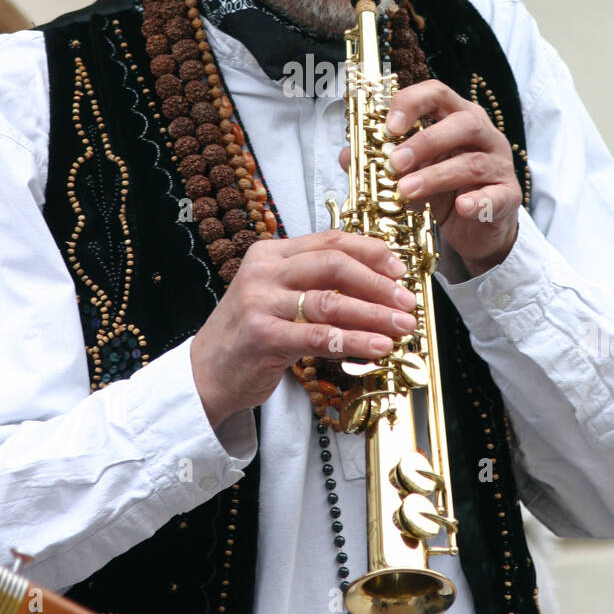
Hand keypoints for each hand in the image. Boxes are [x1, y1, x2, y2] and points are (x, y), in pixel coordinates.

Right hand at [189, 231, 417, 428]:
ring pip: (331, 301)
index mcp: (270, 254)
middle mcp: (264, 272)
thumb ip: (316, 284)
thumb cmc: (251, 335)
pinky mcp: (263, 337)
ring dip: (374, 314)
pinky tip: (378, 347)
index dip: (371, 252)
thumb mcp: (278, 296)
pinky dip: (355, 341)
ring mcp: (260, 303)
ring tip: (402, 326)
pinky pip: (319, 336)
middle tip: (406, 301)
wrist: (207, 372)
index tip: (399, 269)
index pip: (330, 241)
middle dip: (378, 283)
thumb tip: (377, 284)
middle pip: (334, 265)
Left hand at [339, 79, 520, 277]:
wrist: (478, 229)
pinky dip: (478, 201)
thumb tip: (346, 155)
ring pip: (472, 162)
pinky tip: (461, 208)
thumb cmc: (445, 191)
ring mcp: (500, 165)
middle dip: (425, 142)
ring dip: (436, 176)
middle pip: (463, 124)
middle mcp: (484, 135)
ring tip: (405, 192)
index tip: (389, 126)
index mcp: (457, 118)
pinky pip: (497, 195)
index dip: (412, 103)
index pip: (438, 93)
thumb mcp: (411, 173)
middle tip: (395, 162)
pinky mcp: (509, 196)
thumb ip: (382, 162)